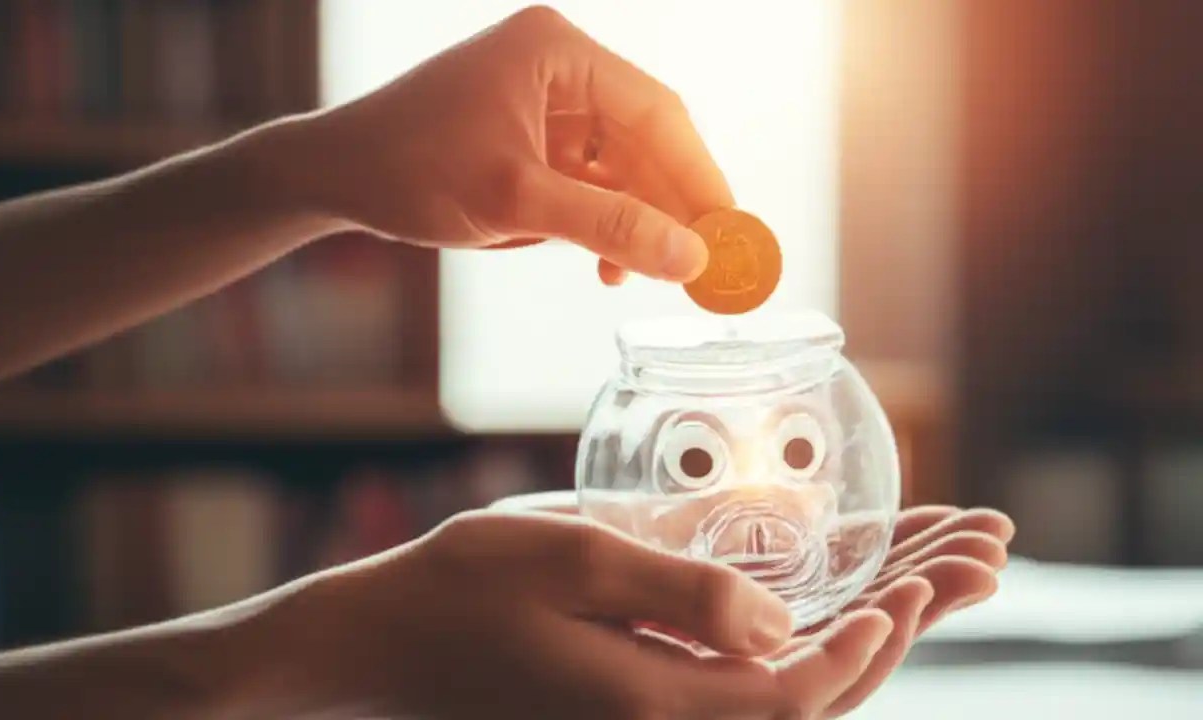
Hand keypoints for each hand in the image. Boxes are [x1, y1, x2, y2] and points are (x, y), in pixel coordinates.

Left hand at [282, 6, 724, 284]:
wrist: (335, 175)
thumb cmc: (409, 169)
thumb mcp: (515, 202)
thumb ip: (607, 226)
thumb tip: (690, 256)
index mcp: (558, 50)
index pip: (656, 112)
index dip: (701, 176)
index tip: (731, 233)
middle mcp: (560, 63)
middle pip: (645, 137)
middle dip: (671, 203)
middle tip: (703, 264)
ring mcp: (547, 97)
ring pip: (621, 163)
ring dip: (636, 218)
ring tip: (644, 272)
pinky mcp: (533, 131)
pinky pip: (590, 176)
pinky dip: (602, 218)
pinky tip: (606, 262)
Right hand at [489, 492, 1013, 717]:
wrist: (385, 642)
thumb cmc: (469, 588)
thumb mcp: (578, 563)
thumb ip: (684, 594)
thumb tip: (779, 622)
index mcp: (657, 703)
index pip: (796, 692)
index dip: (865, 646)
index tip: (909, 593)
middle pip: (800, 707)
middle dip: (878, 647)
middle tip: (935, 585)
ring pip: (769, 701)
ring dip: (842, 652)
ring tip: (895, 597)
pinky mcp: (624, 703)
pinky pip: (727, 691)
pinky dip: (783, 655)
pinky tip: (800, 615)